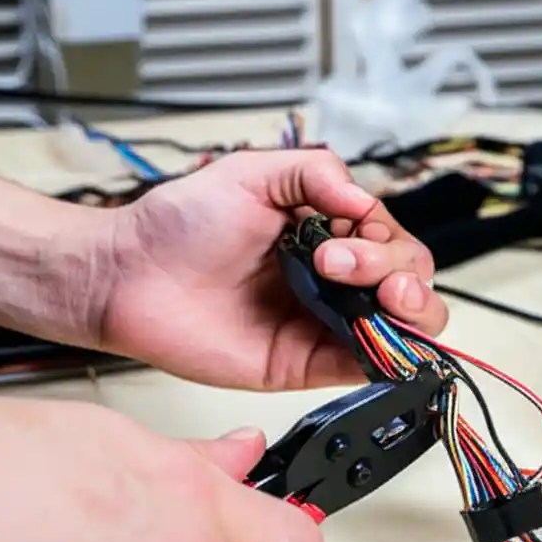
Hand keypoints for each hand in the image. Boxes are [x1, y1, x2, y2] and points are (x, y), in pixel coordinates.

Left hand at [92, 149, 448, 389]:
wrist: (128, 276)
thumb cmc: (179, 224)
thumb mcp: (252, 172)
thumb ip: (316, 174)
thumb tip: (366, 204)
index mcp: (329, 233)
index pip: (393, 240)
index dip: (384, 242)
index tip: (341, 238)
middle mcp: (334, 279)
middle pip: (410, 282)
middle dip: (400, 274)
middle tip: (346, 268)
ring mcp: (322, 323)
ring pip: (404, 328)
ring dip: (413, 312)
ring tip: (386, 299)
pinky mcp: (305, 364)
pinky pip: (365, 368)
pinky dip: (388, 357)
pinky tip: (379, 338)